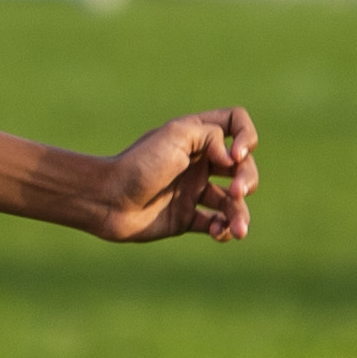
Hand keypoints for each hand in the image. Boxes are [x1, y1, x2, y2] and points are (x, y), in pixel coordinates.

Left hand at [88, 107, 258, 244]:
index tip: (235, 156)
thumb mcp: (176, 136)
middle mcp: (199, 162)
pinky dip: (223, 229)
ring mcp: (193, 190)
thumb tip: (235, 160)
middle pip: (243, 166)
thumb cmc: (139, 164)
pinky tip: (217, 233)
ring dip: (241, 215)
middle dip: (248, 179)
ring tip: (237, 231)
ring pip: (233, 202)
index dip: (246, 137)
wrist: (108, 200)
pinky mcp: (186, 217)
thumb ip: (211, 137)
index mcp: (197, 136)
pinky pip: (216, 224)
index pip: (236, 124)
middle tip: (237, 193)